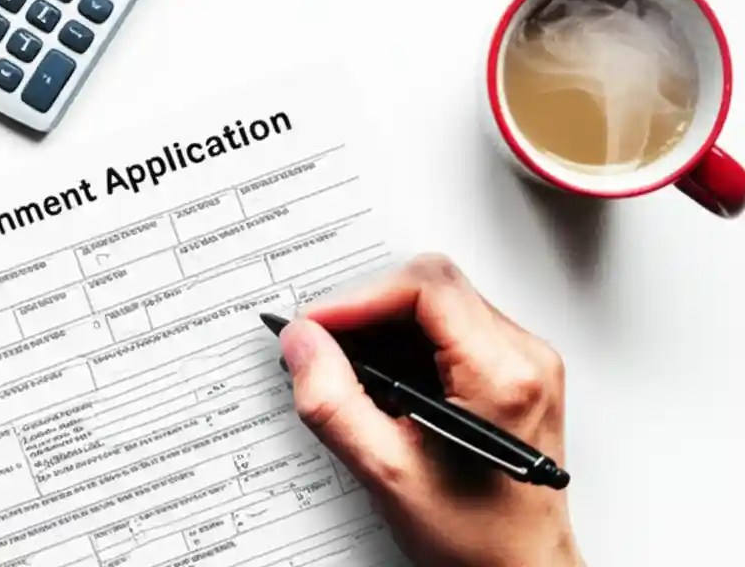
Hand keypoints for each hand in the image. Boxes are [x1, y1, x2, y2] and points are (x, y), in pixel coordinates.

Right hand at [280, 255, 582, 566]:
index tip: (317, 326)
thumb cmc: (478, 539)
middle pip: (431, 288)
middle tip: (322, 345)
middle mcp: (524, 358)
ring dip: (384, 326)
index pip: (426, 288)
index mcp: (503, 375)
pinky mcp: (511, 371)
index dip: (359, 297)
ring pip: (438, 303)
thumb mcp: (387, 472)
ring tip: (348, 369)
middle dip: (366, 310)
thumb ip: (334, 402)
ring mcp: (523, 362)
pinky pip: (449, 328)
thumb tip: (302, 343)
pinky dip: (404, 342)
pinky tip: (381, 380)